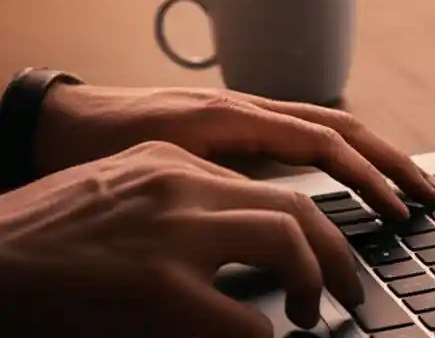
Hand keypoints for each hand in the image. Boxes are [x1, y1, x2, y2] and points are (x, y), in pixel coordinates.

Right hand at [0, 140, 361, 336]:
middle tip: (348, 287)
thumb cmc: (38, 241)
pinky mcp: (157, 285)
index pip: (265, 182)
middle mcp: (180, 183)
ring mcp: (172, 230)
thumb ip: (177, 207)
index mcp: (172, 162)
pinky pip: (241, 316)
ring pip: (287, 237)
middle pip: (294, 204)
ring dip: (316, 279)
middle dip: (334, 249)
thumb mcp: (118, 199)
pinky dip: (262, 331)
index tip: (324, 248)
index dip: (307, 221)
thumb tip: (241, 248)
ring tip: (315, 311)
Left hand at [34, 84, 434, 218]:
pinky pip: (306, 136)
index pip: (326, 142)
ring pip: (330, 129)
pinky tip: (358, 175)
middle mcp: (252, 110)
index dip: (368, 176)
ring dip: (375, 157)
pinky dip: (344, 155)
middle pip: (343, 129)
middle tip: (431, 195)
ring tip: (411, 186)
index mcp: (238, 117)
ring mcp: (247, 116)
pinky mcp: (238, 128)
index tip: (397, 209)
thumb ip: (221, 180)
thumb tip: (279, 215)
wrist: (56, 122)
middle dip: (392, 162)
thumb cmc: (98, 148)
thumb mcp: (160, 168)